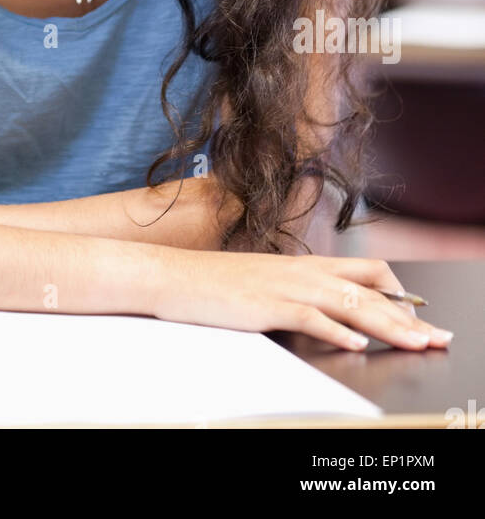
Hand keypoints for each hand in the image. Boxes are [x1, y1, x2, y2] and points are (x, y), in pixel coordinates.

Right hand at [154, 251, 453, 351]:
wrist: (174, 276)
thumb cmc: (217, 285)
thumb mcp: (266, 284)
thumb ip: (297, 293)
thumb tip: (325, 313)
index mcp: (304, 265)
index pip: (365, 271)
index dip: (398, 292)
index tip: (419, 316)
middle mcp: (302, 271)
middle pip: (368, 290)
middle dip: (407, 316)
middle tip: (436, 337)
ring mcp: (286, 286)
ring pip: (349, 303)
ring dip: (387, 325)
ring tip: (415, 343)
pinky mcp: (267, 305)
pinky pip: (311, 317)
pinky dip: (337, 332)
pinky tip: (356, 344)